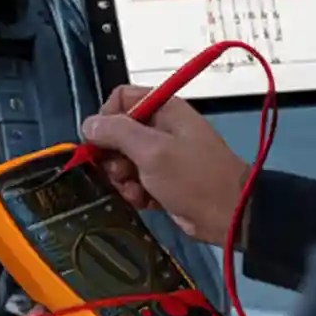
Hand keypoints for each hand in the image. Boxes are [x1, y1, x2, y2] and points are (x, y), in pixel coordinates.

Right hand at [81, 85, 250, 244]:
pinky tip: (144, 201)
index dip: (106, 118)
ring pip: (122, 160)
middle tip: (121, 172)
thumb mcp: (152, 150)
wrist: (228, 215)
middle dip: (112, 155)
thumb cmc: (192, 177)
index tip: (101, 142)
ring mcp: (162, 155)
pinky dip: (134, 191)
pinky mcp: (161, 180)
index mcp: (163, 109)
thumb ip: (116, 132)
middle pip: (117, 132)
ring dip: (122, 178)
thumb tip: (87, 124)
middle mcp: (161, 128)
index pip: (120, 99)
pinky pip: (134, 180)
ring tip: (135, 190)